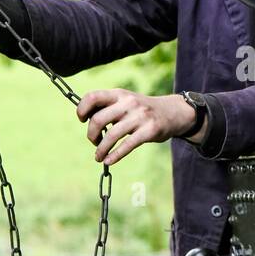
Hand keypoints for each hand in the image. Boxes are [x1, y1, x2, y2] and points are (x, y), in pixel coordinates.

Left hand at [76, 89, 201, 164]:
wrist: (173, 112)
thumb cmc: (142, 110)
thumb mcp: (126, 101)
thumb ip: (108, 107)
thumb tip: (85, 118)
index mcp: (119, 94)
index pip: (92, 97)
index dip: (81, 109)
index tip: (82, 120)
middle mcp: (129, 103)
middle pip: (98, 120)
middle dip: (91, 135)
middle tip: (94, 141)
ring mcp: (140, 116)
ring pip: (111, 135)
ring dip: (101, 149)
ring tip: (98, 157)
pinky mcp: (149, 131)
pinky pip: (127, 145)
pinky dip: (114, 156)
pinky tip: (108, 161)